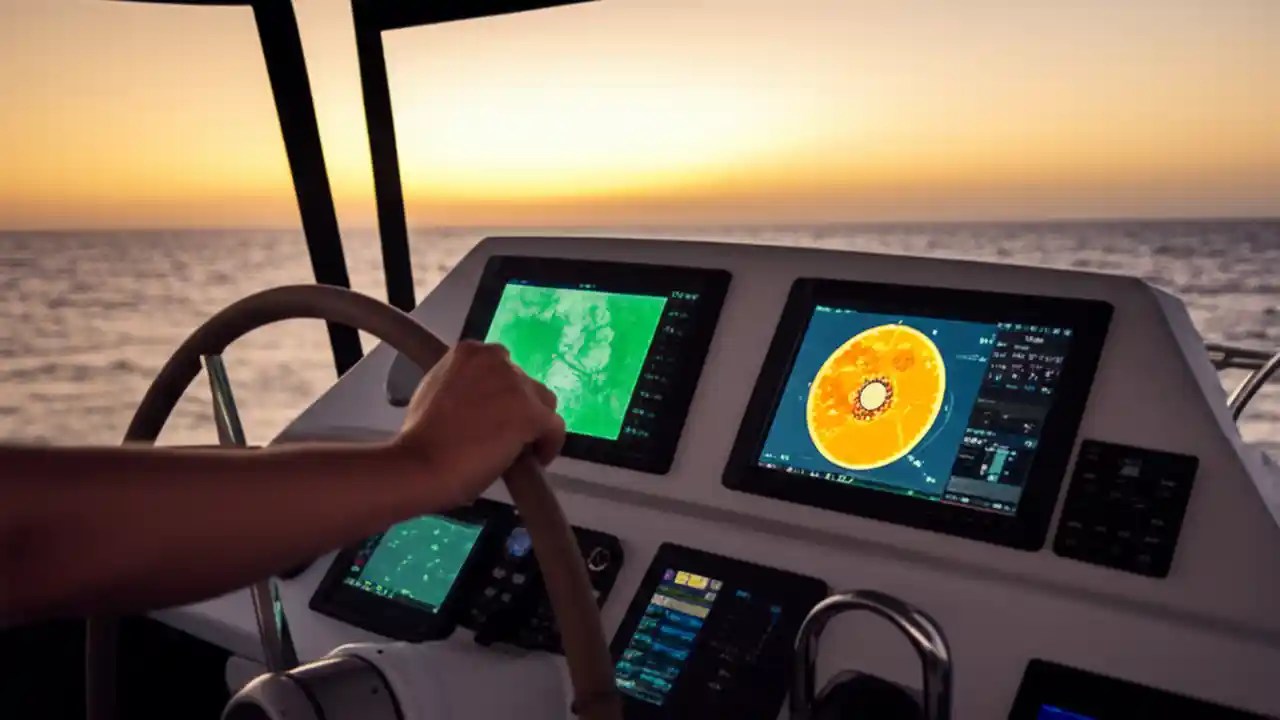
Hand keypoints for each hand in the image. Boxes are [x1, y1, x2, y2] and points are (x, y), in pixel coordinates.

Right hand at [389, 341, 565, 507]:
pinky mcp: (532, 414)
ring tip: (519, 448)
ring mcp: (516, 385)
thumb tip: (481, 400)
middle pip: (524, 384)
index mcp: (470, 351)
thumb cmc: (419, 437)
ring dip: (534, 424)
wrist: (420, 464)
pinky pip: (555, 429)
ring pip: (543, 404)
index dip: (501, 395)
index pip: (500, 369)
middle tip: (504, 435)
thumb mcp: (435, 391)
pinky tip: (537, 461)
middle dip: (517, 408)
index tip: (494, 415)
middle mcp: (496, 358)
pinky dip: (549, 445)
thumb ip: (462, 385)